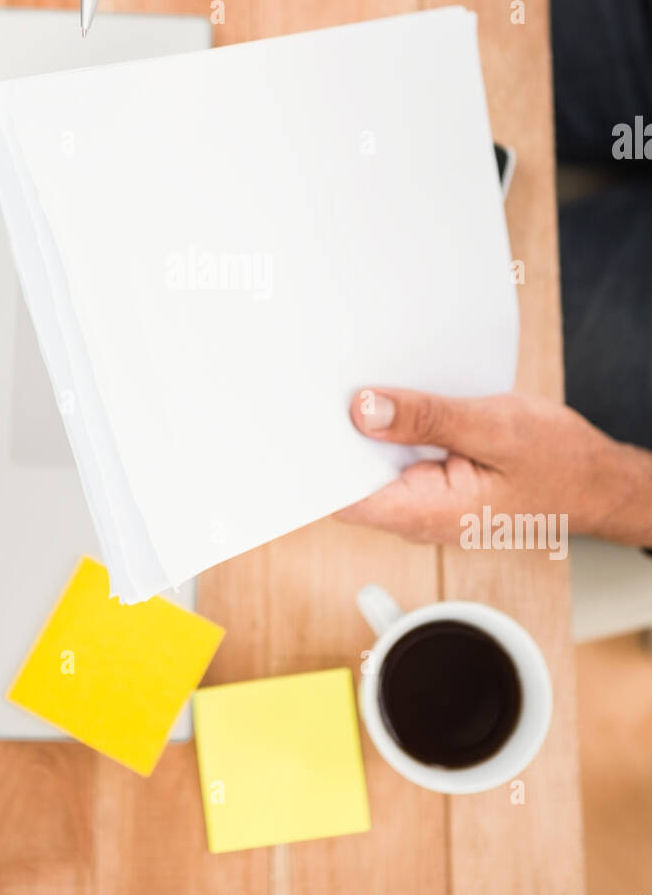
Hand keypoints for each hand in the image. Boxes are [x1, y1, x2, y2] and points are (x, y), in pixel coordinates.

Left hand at [338, 387, 651, 550]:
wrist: (598, 480)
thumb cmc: (559, 462)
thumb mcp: (494, 427)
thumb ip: (427, 420)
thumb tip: (362, 409)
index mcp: (426, 512)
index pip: (342, 498)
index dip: (313, 462)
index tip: (295, 421)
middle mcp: (417, 513)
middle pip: (351, 478)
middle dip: (333, 435)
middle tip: (315, 383)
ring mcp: (425, 499)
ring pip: (374, 464)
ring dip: (363, 428)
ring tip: (348, 381)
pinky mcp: (435, 481)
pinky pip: (398, 455)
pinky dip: (391, 427)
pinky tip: (387, 396)